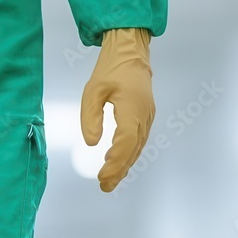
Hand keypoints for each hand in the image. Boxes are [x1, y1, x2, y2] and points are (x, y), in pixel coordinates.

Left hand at [80, 28, 154, 192]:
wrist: (130, 51)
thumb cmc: (110, 69)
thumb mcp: (92, 91)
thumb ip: (90, 117)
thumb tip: (91, 143)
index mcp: (132, 108)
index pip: (125, 142)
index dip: (115, 162)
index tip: (102, 175)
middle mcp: (143, 115)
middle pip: (133, 150)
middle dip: (119, 170)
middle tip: (104, 186)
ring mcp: (147, 116)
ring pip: (137, 147)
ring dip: (124, 165)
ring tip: (110, 181)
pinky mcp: (145, 116)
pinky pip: (138, 140)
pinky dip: (129, 155)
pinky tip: (118, 163)